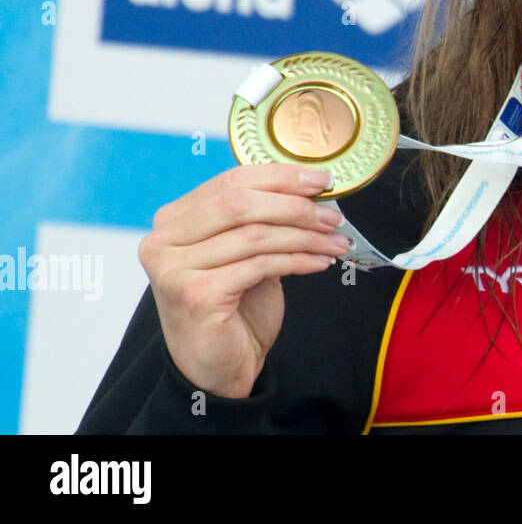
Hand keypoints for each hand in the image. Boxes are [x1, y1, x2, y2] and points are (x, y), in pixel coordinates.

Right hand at [138, 164, 350, 398]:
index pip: (230, 181)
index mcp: (174, 219)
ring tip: (336, 242)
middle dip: (296, 206)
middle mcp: (163, 240)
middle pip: (240, 203)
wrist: (217, 367)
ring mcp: (174, 268)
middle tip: (333, 216)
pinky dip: (298, 260)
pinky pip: (260, 264)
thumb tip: (311, 189)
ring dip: (306, 236)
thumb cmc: (233, 308)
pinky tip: (320, 262)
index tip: (321, 180)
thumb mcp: (245, 252)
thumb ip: (260, 219)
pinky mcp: (195, 294)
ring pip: (255, 234)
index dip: (280, 177)